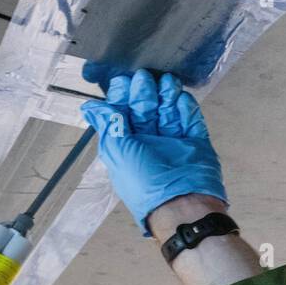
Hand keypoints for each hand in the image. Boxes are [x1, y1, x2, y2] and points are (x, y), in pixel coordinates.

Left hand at [80, 66, 227, 236]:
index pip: (123, 112)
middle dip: (145, 91)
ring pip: (169, 109)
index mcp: (128, 145)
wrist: (182, 205)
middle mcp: (150, 142)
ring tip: (166, 83)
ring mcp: (174, 141)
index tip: (125, 82)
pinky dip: (186, 107)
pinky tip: (180, 98)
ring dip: (167, 94)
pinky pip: (191, 119)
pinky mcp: (195, 143)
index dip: (123, 96)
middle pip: (146, 107)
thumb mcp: (118, 153)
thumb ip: (108, 126)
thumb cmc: (146, 185)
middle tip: (145, 79)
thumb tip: (89, 107)